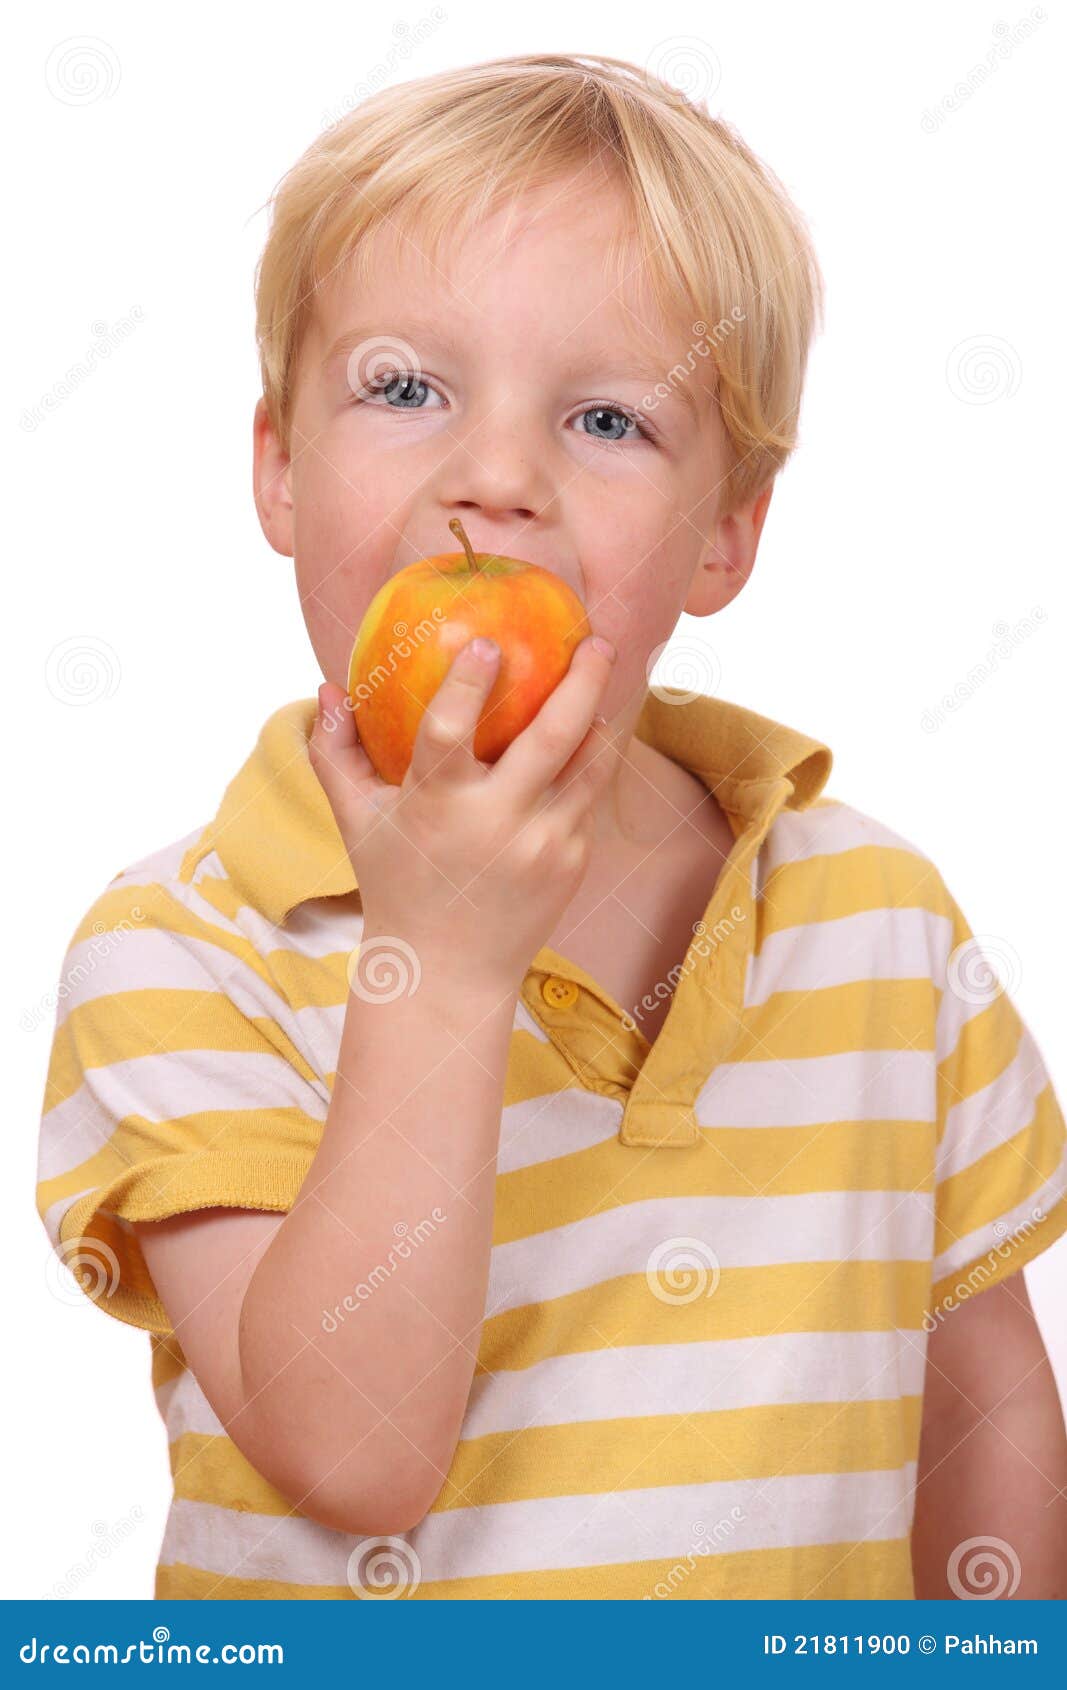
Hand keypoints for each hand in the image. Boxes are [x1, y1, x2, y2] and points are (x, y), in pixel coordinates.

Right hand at [308, 634, 619, 990]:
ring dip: (600, 715)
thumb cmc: (396, 884)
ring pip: (590, 763)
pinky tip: (591, 731)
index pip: (450, 732)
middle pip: (552, 736)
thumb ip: (336, 754)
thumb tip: (327, 687)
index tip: (487, 643)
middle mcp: (496, 824)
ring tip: (605, 675)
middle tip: (596, 640)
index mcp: (437, 807)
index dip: (467, 684)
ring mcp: (542, 844)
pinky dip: (590, 761)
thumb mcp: (357, 822)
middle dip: (582, 680)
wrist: (448, 971)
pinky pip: (589, 796)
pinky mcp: (572, 860)